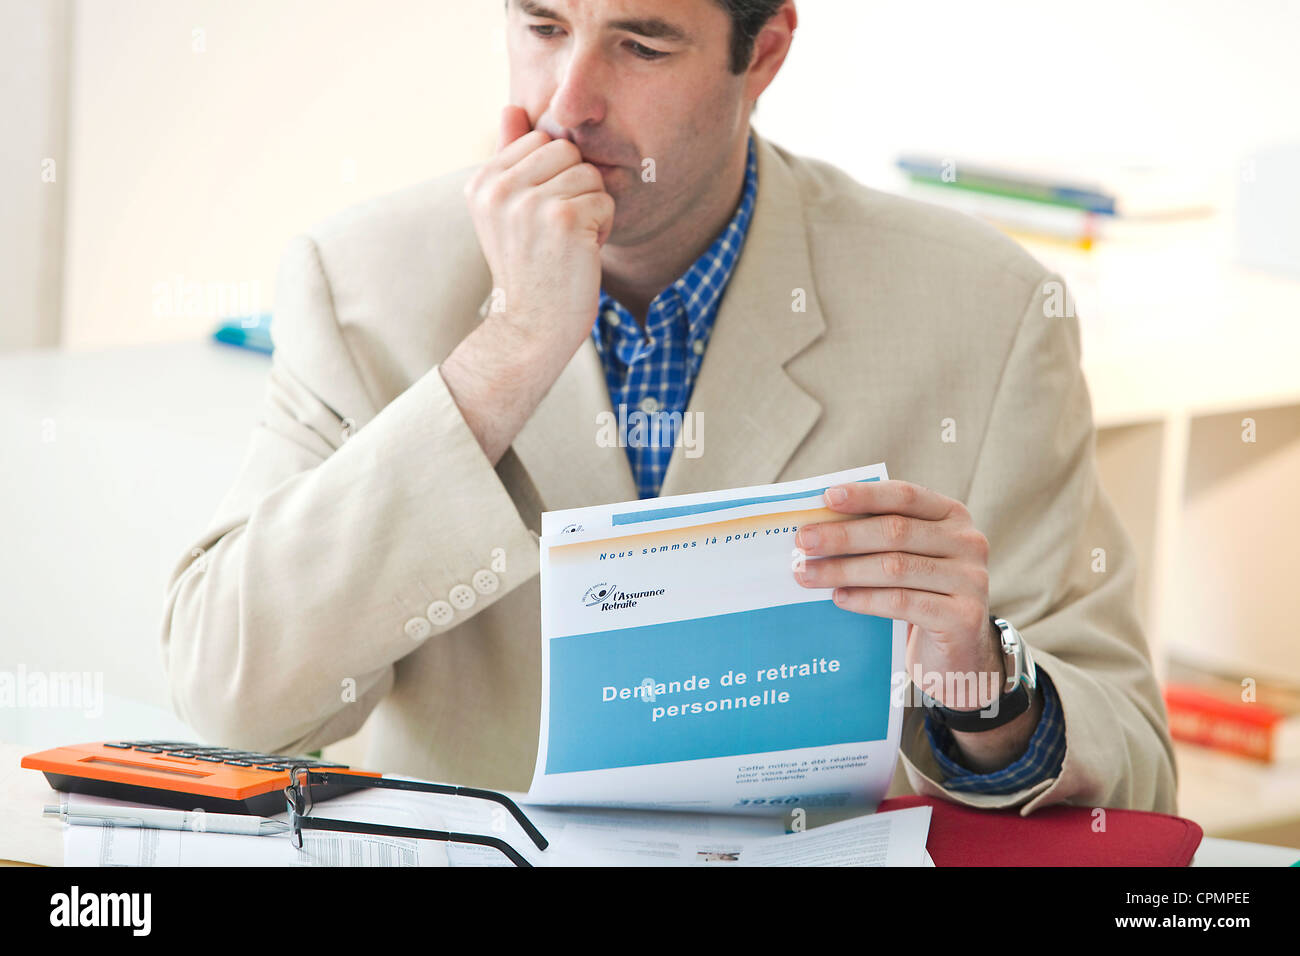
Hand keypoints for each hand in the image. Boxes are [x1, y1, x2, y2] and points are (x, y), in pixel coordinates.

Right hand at [462, 105, 615, 357]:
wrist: (531, 328)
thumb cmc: (529, 270)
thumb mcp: (506, 211)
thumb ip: (508, 157)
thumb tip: (511, 107)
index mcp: (482, 182)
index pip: (540, 142)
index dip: (554, 177)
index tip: (541, 218)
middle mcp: (499, 189)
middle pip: (567, 151)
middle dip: (576, 189)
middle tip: (559, 232)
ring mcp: (530, 203)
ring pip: (589, 174)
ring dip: (591, 210)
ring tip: (568, 243)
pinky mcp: (564, 219)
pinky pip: (604, 200)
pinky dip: (603, 229)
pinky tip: (581, 254)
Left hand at [792, 479, 1040, 770]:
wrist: (960, 654)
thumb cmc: (922, 595)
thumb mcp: (909, 558)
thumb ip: (877, 537)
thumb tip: (818, 524)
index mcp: (952, 516)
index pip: (905, 496)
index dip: (865, 495)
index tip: (826, 498)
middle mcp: (968, 542)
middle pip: (896, 531)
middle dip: (843, 536)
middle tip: (803, 542)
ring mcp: (971, 579)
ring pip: (895, 567)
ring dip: (844, 570)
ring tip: (807, 574)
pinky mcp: (964, 617)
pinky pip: (903, 602)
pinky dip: (865, 599)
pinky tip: (838, 598)